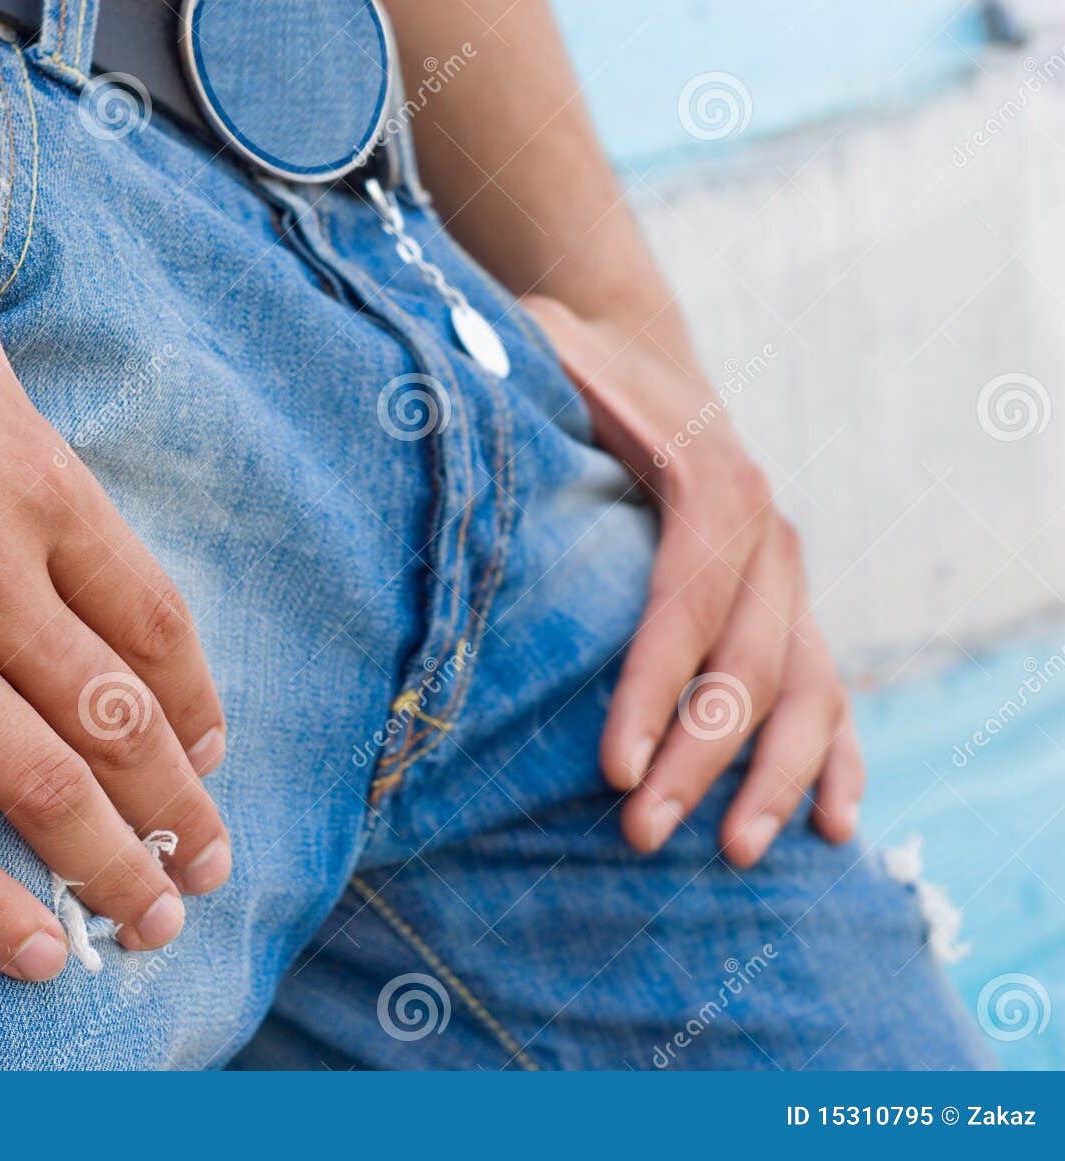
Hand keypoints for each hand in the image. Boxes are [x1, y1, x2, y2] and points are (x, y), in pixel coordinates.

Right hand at [0, 194, 231, 979]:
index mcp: (35, 482)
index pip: (153, 621)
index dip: (195, 702)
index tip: (211, 753)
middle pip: (119, 719)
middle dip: (178, 808)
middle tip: (211, 868)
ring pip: (41, 784)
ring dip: (112, 868)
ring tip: (154, 926)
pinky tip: (31, 950)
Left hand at [522, 296, 862, 866]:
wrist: (646, 355)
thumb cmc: (577, 369)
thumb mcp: (547, 353)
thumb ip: (519, 374)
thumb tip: (463, 386)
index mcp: (714, 482)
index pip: (686, 601)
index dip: (652, 687)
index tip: (613, 767)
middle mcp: (770, 537)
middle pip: (746, 665)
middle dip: (697, 758)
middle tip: (640, 835)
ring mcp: (790, 580)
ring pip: (807, 691)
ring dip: (776, 779)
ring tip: (733, 855)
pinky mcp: (792, 610)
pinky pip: (831, 692)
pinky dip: (838, 760)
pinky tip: (832, 827)